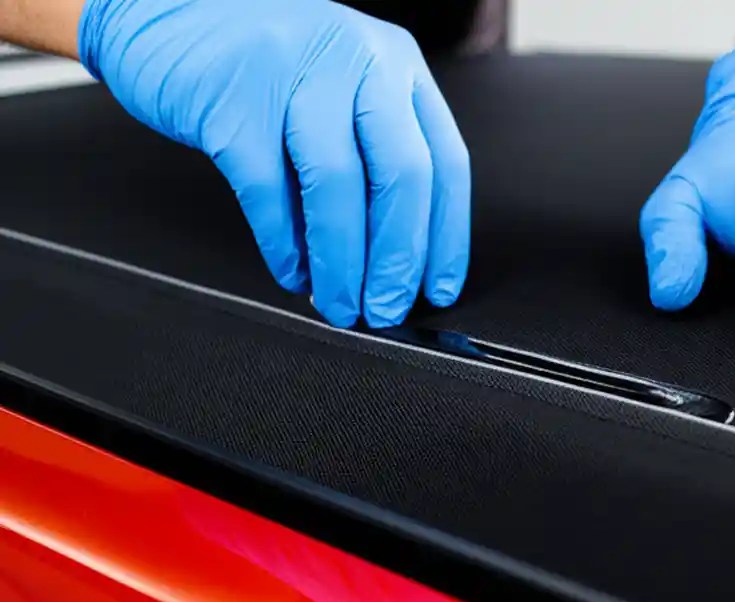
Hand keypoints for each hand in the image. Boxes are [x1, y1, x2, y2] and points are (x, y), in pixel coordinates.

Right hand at [80, 0, 469, 326]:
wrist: (158, 7)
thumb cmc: (259, 60)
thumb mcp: (338, 87)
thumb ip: (371, 153)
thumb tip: (391, 257)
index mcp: (396, 64)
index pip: (445, 162)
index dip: (446, 237)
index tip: (436, 289)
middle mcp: (357, 61)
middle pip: (402, 175)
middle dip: (396, 259)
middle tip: (385, 309)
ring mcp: (295, 74)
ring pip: (338, 187)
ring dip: (342, 262)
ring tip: (339, 304)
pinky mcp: (233, 101)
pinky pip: (269, 191)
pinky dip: (284, 244)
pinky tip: (292, 272)